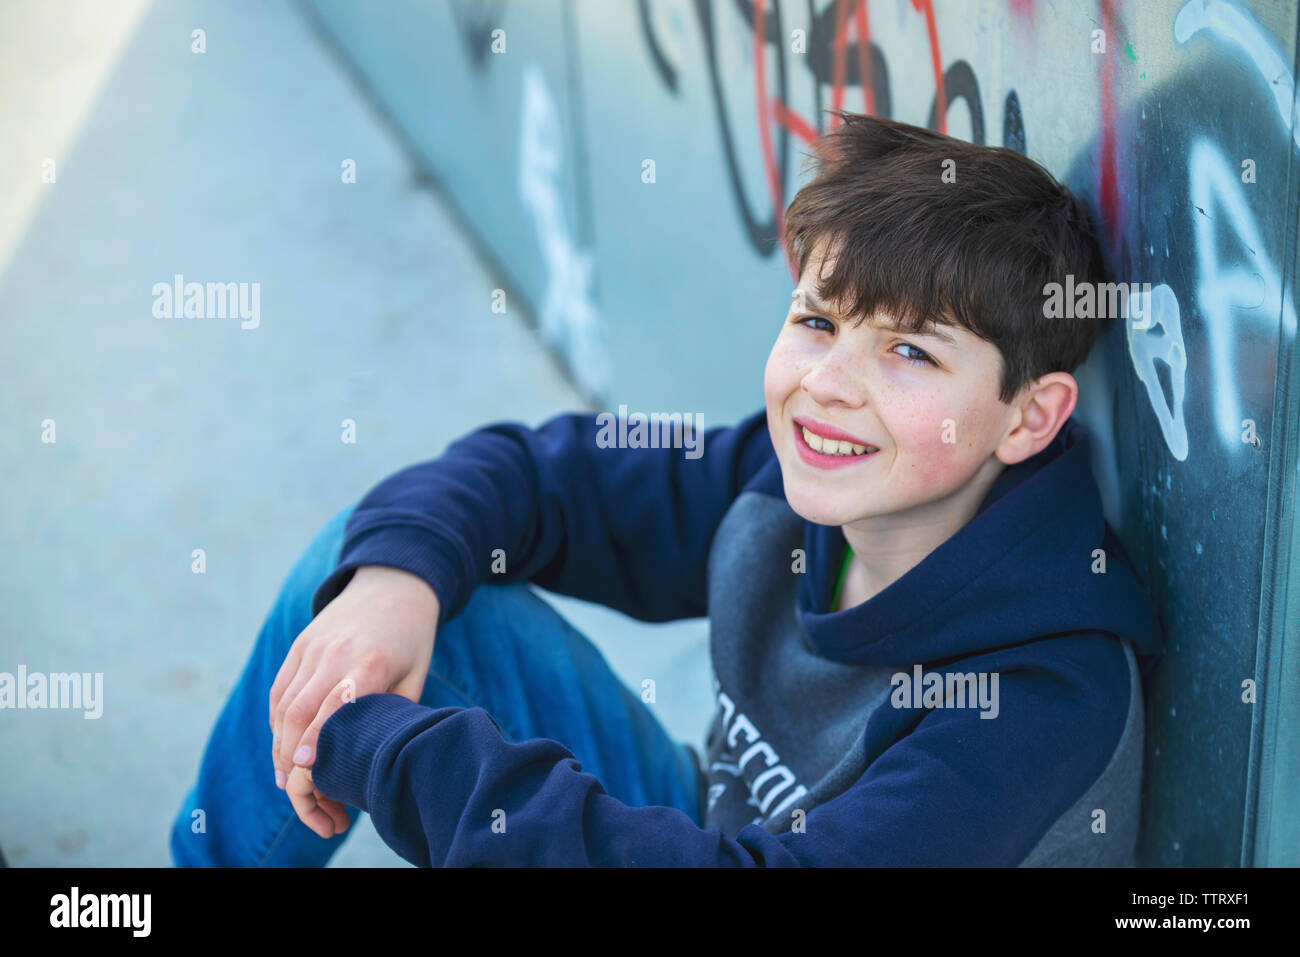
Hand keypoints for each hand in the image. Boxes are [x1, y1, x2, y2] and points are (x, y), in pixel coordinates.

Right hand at [269, 564, 440, 836]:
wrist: (393, 584)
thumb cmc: (411, 638)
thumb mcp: (416, 674)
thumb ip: (392, 713)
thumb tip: (371, 761)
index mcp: (371, 661)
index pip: (337, 703)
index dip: (319, 737)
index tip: (306, 769)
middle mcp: (334, 653)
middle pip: (299, 710)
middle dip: (293, 758)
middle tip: (300, 794)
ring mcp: (311, 647)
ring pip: (283, 704)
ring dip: (282, 746)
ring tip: (289, 781)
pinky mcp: (298, 646)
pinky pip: (279, 690)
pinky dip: (278, 723)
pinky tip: (286, 747)